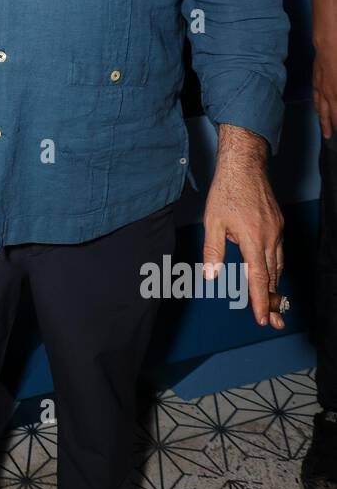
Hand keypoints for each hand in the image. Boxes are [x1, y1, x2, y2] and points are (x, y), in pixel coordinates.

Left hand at [202, 125, 284, 329]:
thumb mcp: (213, 222)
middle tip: (275, 322)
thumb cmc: (226, 192)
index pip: (259, 277)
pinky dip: (275, 267)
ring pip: (278, 264)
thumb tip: (210, 276)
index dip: (260, 300)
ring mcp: (277, 230)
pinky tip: (270, 274)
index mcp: (253, 239)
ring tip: (273, 305)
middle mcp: (270, 237)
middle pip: (273, 276)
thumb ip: (213, 251)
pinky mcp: (279, 224)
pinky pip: (279, 251)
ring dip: (275, 285)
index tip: (263, 319)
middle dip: (272, 301)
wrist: (245, 166)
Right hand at [312, 39, 336, 138]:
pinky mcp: (317, 79)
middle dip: (331, 128)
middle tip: (331, 138)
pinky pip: (316, 97)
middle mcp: (328, 94)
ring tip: (325, 132)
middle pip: (329, 116)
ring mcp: (321, 87)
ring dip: (323, 121)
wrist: (329, 42)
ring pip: (321, 109)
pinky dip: (317, 107)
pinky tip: (317, 110)